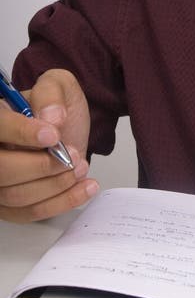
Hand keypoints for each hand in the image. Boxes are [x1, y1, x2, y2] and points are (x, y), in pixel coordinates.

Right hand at [0, 68, 98, 221]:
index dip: (22, 134)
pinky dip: (60, 203)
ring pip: (16, 195)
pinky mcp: (10, 203)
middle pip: (2, 169)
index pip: (0, 127)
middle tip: (72, 156)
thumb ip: (52, 93)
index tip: (53, 135)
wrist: (67, 129)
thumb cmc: (56, 108)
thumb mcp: (58, 85)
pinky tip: (84, 187)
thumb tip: (51, 116)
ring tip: (80, 167)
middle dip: (43, 166)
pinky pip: (29, 213)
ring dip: (55, 185)